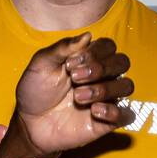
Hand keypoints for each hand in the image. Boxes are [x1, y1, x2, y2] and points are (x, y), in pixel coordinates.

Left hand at [14, 32, 133, 154]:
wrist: (29, 122)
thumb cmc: (36, 90)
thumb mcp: (41, 64)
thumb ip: (62, 47)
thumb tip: (88, 35)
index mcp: (89, 59)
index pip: (108, 46)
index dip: (94, 52)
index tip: (69, 63)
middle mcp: (102, 76)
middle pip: (122, 62)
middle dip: (100, 68)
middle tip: (75, 77)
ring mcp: (106, 98)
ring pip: (126, 86)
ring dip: (104, 89)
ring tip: (78, 97)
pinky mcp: (107, 121)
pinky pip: (127, 115)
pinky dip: (114, 111)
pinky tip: (94, 111)